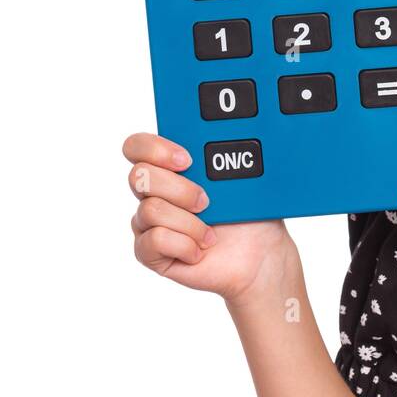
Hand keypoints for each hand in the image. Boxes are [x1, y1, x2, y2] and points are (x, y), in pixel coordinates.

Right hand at [123, 132, 299, 307]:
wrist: (259, 256)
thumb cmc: (250, 215)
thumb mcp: (241, 179)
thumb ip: (218, 157)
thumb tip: (214, 141)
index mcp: (171, 167)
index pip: (137, 147)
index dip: (154, 149)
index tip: (187, 160)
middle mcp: (154, 192)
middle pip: (139, 175)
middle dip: (180, 189)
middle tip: (207, 202)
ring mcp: (148, 223)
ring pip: (150, 209)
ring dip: (190, 223)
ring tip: (209, 233)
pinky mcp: (149, 252)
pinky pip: (154, 240)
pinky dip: (184, 245)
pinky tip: (199, 249)